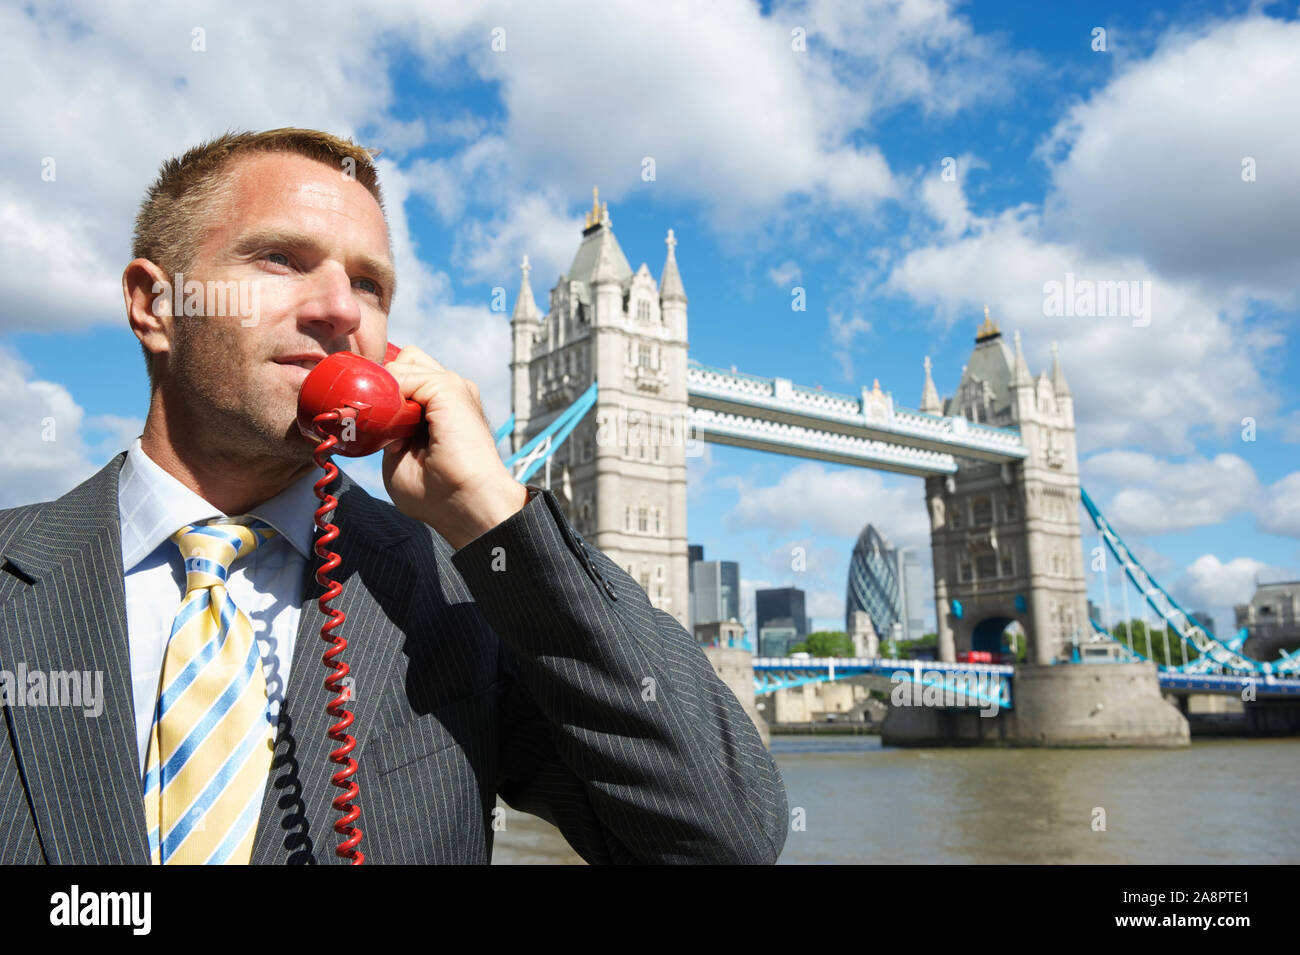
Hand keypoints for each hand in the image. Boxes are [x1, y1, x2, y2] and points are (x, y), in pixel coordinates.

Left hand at [380, 345, 527, 548]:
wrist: (466, 504)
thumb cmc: (437, 495)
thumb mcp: (398, 457)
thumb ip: (387, 429)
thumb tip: (375, 409)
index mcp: (441, 407)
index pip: (404, 375)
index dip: (382, 390)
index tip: (373, 420)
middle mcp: (450, 392)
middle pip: (405, 360)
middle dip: (386, 384)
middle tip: (384, 424)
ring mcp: (453, 386)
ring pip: (404, 361)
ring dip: (388, 392)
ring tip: (397, 431)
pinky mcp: (450, 388)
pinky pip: (403, 372)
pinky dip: (392, 394)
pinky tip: (401, 426)